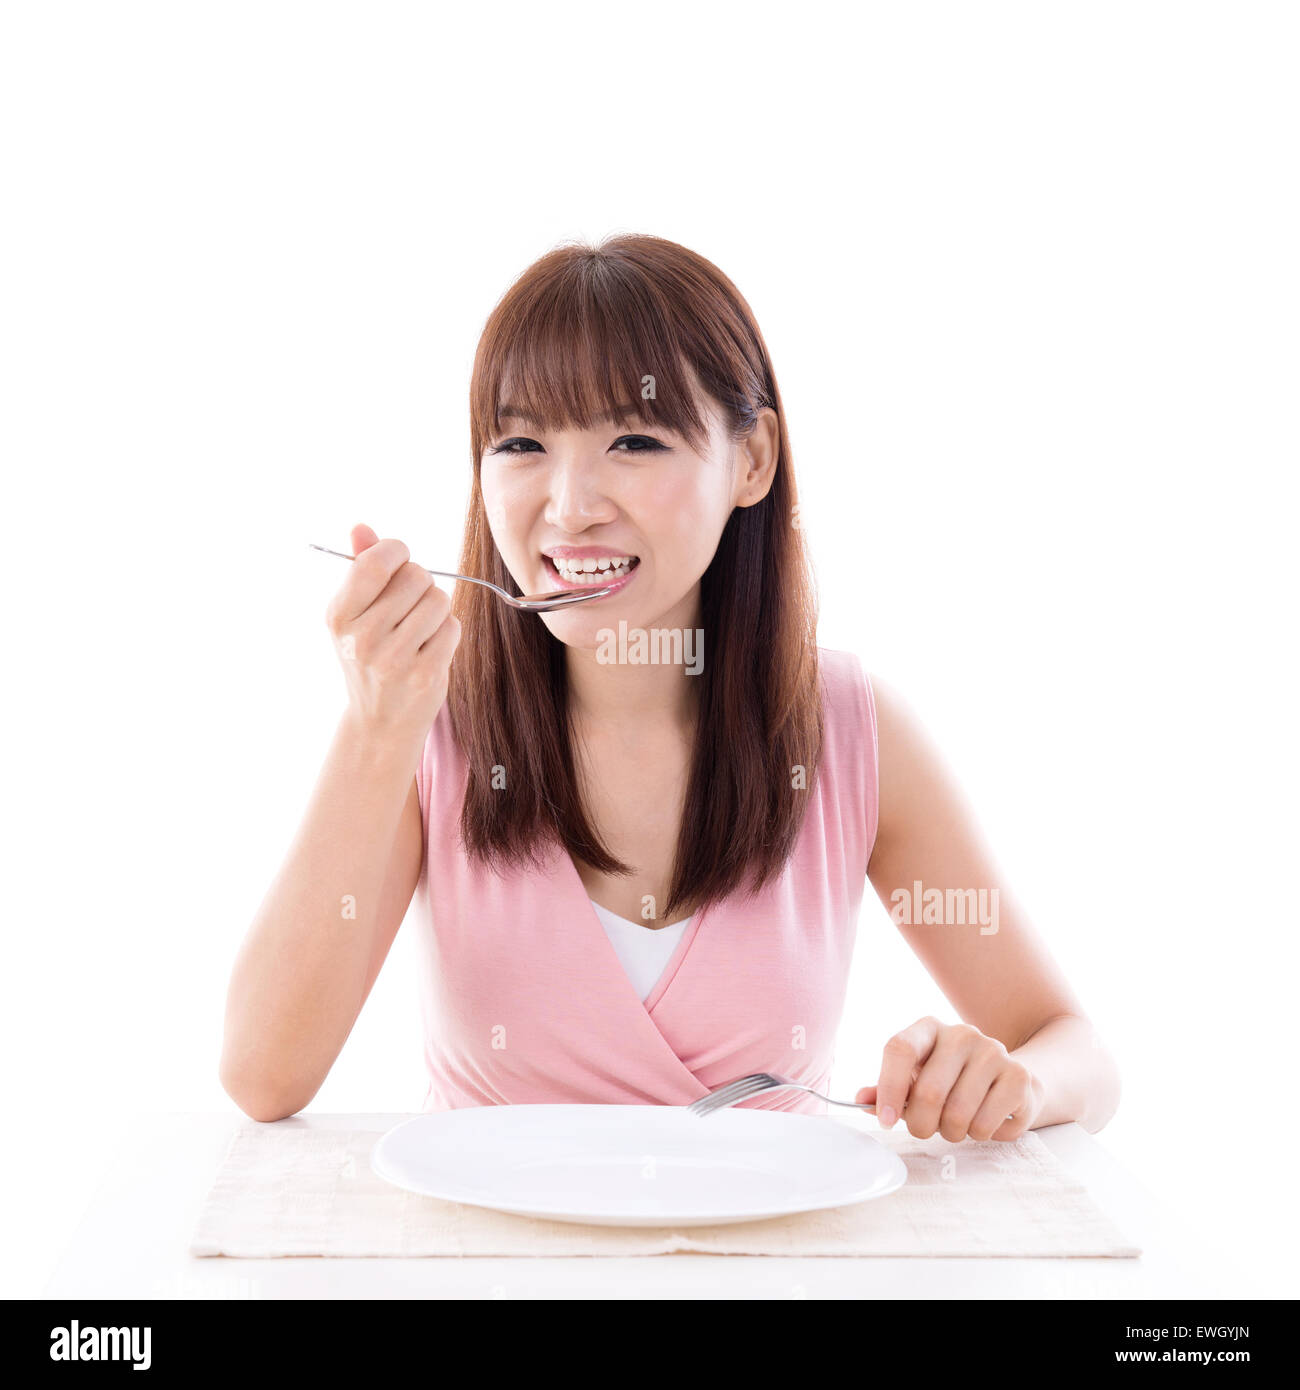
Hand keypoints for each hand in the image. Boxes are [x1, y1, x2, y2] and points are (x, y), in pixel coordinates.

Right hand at [325, 523, 461, 743]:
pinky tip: (430, 648)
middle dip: (420, 584)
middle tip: (409, 606)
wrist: (379, 722)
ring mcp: (394, 659)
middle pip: (416, 576)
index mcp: (338, 616)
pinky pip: (453, 627)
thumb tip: (361, 527)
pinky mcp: (425, 674)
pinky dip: (448, 632)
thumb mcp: (354, 615)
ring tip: (419, 629)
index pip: (375, 562)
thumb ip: (360, 568)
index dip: (397, 552)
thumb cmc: (370, 657)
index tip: (398, 563)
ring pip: (439, 600)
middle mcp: (362, 638)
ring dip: (437, 609)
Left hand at [855, 1016, 1044, 1142]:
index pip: (899, 1048)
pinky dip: (981, 1135)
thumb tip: (860, 1101)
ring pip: (959, 1114)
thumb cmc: (953, 1081)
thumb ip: (888, 1090)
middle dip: (921, 1124)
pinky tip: (985, 1121)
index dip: (888, 1088)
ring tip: (957, 1124)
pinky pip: (987, 1124)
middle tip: (925, 1129)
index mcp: (928, 1028)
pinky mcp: (1019, 1076)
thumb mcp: (917, 1079)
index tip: (885, 1121)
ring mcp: (994, 1052)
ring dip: (952, 1133)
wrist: (1011, 1078)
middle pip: (928, 1092)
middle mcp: (962, 1033)